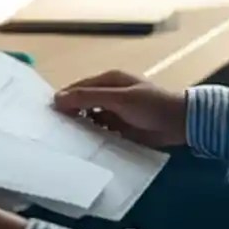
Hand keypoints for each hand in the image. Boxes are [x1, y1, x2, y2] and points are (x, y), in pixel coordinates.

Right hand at [53, 70, 187, 148]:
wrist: (181, 123)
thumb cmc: (151, 105)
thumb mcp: (118, 99)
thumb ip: (88, 97)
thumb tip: (57, 98)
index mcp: (109, 81)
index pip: (79, 88)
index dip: (64, 99)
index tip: (48, 114)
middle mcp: (110, 95)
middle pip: (83, 103)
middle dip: (70, 114)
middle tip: (53, 131)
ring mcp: (115, 112)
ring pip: (91, 119)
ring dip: (81, 128)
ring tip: (64, 142)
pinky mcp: (121, 129)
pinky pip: (101, 132)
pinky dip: (93, 137)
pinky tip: (83, 147)